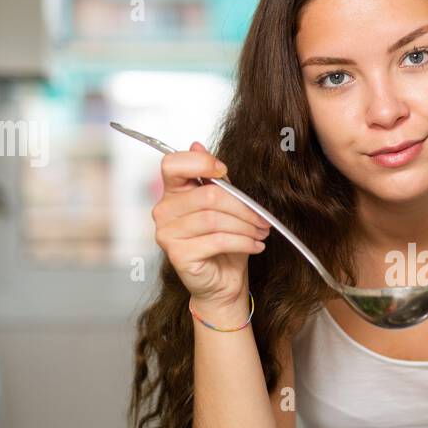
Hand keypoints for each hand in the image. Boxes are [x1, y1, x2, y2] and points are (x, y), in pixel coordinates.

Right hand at [152, 141, 270, 309]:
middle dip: (243, 207)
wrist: (223, 282)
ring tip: (261, 233)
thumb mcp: (225, 207)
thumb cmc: (224, 245)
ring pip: (214, 218)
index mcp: (173, 193)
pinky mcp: (178, 254)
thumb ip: (215, 180)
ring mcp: (167, 233)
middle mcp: (164, 211)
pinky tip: (255, 245)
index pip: (173, 164)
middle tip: (262, 218)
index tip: (224, 172)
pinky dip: (243, 242)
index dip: (200, 162)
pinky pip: (217, 240)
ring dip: (246, 226)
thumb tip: (198, 145)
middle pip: (207, 195)